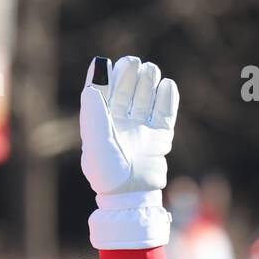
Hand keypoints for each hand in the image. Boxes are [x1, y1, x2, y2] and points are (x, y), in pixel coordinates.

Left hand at [80, 56, 179, 248]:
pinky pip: (165, 112)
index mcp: (101, 124)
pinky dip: (167, 97)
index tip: (105, 62)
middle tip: (133, 62)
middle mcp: (121, 124)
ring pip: (146, 97)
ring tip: (150, 70)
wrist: (131, 196)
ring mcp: (141, 129)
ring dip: (148, 82)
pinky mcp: (160, 136)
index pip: (102, 94)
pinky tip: (167, 85)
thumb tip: (90, 89)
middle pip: (126, 91)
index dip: (104, 77)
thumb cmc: (108, 174)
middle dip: (129, 75)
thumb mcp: (95, 144)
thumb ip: (93, 115)